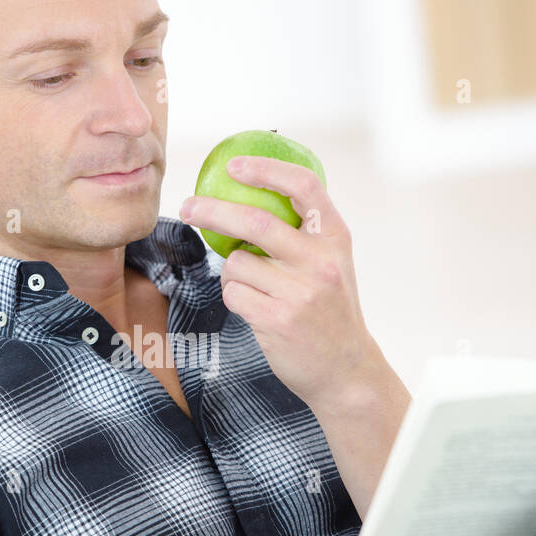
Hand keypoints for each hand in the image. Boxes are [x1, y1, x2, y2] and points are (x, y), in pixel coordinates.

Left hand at [179, 155, 374, 409]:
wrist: (346, 369)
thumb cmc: (330, 311)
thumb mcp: (332, 263)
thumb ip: (303, 234)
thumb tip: (247, 198)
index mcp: (335, 238)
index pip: (303, 186)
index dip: (266, 169)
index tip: (234, 166)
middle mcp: (320, 261)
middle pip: (255, 220)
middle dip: (212, 209)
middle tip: (189, 206)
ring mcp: (299, 292)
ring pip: (236, 262)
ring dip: (231, 272)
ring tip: (253, 288)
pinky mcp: (277, 319)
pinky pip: (233, 293)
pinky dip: (233, 295)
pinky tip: (254, 307)